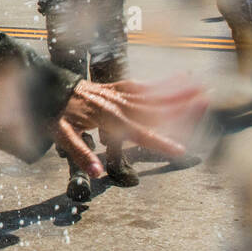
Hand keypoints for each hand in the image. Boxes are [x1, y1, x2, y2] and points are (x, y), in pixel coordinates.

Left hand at [53, 79, 205, 176]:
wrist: (45, 87)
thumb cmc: (52, 112)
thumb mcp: (61, 135)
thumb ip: (80, 153)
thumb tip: (97, 173)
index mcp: (107, 117)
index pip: (138, 132)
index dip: (159, 142)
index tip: (179, 150)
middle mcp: (117, 104)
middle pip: (155, 106)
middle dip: (181, 105)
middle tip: (206, 101)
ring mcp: (117, 94)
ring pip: (153, 93)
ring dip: (178, 89)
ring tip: (200, 85)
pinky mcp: (115, 87)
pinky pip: (143, 85)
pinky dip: (162, 82)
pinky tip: (179, 78)